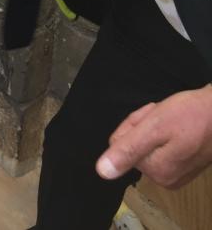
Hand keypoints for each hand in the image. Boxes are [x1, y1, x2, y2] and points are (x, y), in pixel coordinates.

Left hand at [96, 85, 211, 188]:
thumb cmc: (191, 114)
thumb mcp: (154, 126)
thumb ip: (128, 149)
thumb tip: (102, 171)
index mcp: (155, 171)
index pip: (121, 143)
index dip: (134, 124)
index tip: (152, 117)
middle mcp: (165, 179)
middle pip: (134, 143)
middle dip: (143, 124)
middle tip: (161, 114)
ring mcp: (176, 173)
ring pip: (147, 142)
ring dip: (154, 125)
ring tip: (171, 118)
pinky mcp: (184, 165)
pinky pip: (161, 144)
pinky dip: (165, 130)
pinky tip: (178, 124)